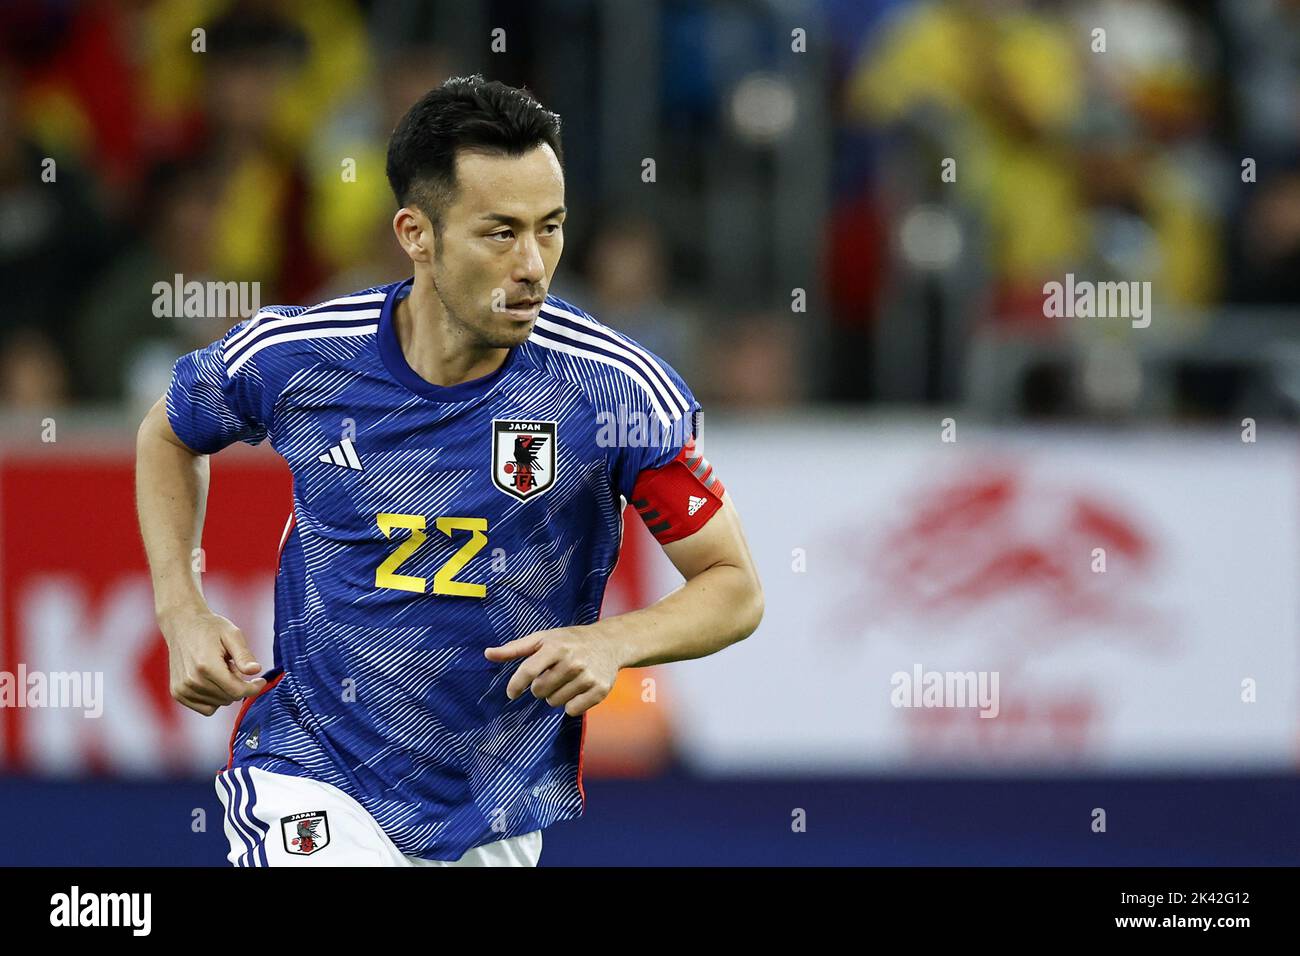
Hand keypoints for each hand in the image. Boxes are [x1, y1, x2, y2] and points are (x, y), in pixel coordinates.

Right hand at [159, 606, 266, 715]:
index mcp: (207, 666)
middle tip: (233, 666)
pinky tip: (212, 681)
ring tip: (220, 670)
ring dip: (225, 691)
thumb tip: (256, 670)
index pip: (237, 691)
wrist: (182, 625)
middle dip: (238, 685)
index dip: (253, 688)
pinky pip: (205, 708)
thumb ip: (244, 655)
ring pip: (218, 704)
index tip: (261, 681)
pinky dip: (214, 699)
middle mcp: (192, 681)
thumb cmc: (211, 628)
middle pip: (228, 698)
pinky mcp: (178, 693)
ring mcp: (183, 689)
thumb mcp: (233, 635)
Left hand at [484, 626, 625, 716]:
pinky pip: (572, 710)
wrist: (609, 642)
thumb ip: (514, 648)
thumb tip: (487, 653)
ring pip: (555, 702)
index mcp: (556, 647)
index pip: (528, 672)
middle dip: (540, 687)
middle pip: (540, 691)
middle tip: (551, 676)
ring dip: (555, 696)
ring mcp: (587, 676)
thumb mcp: (543, 638)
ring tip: (565, 681)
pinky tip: (577, 690)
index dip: (516, 685)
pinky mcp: (599, 690)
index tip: (512, 693)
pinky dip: (571, 705)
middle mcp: (572, 661)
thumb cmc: (570, 640)